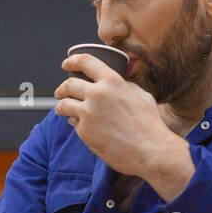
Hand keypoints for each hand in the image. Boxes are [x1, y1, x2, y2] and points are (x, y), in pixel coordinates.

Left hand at [55, 53, 196, 200]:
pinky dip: (76, 124)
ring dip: (61, 106)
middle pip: (69, 84)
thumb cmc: (150, 125)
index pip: (85, 61)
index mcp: (112, 81)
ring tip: (63, 109)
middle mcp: (97, 94)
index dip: (72, 61)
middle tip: (61, 92)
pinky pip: (73, 123)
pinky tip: (84, 127)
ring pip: (64, 104)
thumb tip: (118, 85)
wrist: (150, 150)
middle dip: (62, 88)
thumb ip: (126, 86)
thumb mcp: (142, 96)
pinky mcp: (84, 131)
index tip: (66, 64)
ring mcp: (88, 113)